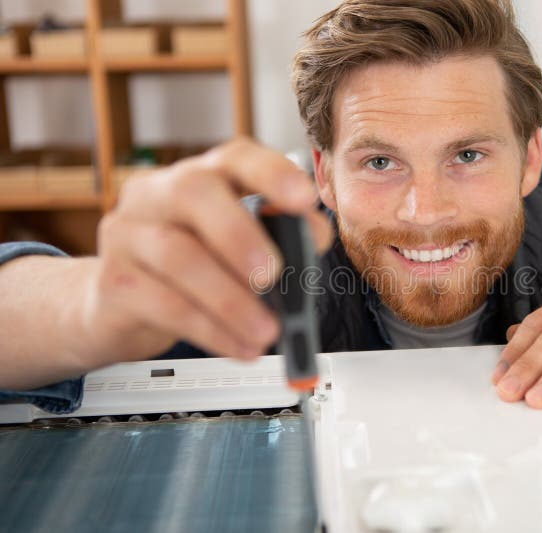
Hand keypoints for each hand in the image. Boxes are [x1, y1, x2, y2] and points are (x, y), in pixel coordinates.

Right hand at [81, 137, 333, 366]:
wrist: (117, 305)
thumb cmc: (191, 268)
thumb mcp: (235, 246)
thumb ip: (279, 236)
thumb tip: (313, 236)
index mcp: (202, 176)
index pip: (236, 156)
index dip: (271, 173)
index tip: (303, 199)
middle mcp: (159, 193)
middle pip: (193, 192)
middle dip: (239, 235)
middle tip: (273, 275)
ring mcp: (128, 232)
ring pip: (178, 256)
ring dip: (232, 300)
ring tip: (267, 331)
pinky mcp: (113, 280)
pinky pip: (165, 305)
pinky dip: (212, 331)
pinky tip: (241, 347)